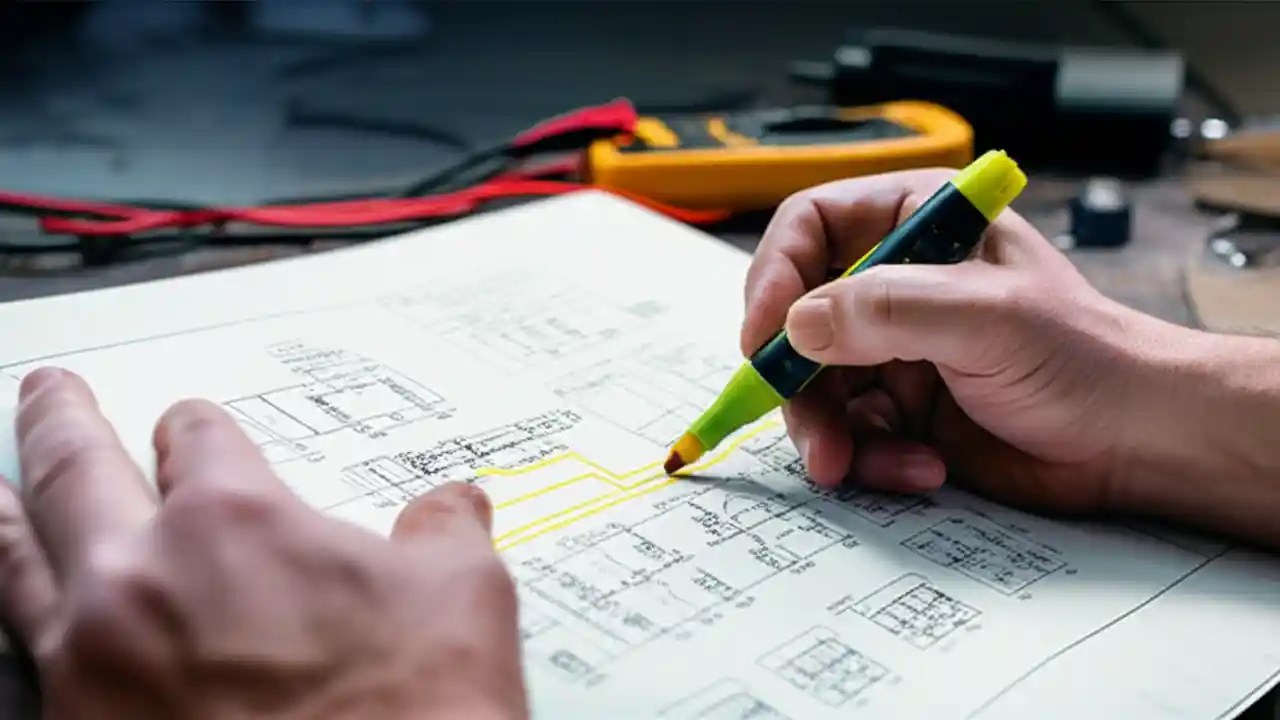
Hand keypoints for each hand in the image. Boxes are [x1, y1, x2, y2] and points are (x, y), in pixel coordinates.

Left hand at [0, 368, 527, 719]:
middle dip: (62, 424)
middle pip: (77, 468)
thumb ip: (445, 534)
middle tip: (50, 395)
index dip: (198, 428)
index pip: (198, 440)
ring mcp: (90, 658)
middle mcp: (143, 577)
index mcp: (236, 523)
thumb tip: (454, 507)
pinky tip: (19, 605)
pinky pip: (16, 651)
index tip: (195, 431)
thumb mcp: (463, 599)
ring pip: (19, 555)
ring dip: (8, 507)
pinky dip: (12, 608)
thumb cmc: (413, 715)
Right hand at [742, 168, 1176, 514]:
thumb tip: (797, 326)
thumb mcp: (985, 317)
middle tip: (808, 430)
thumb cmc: (1084, 357)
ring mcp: (894, 348)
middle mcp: (895, 281)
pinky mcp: (902, 408)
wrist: (1135, 441)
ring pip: (814, 386)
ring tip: (852, 466)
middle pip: (798, 318)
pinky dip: (871, 458)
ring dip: (828, 432)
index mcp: (916, 222)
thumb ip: (887, 311)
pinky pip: (850, 432)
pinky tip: (922, 468)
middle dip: (796, 381)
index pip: (809, 227)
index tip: (764, 337)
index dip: (774, 278)